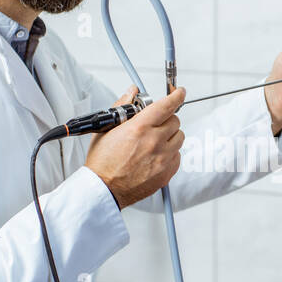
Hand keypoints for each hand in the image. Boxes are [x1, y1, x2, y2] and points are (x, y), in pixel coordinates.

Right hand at [85, 85, 185, 208]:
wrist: (104, 189)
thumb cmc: (102, 162)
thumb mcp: (107, 128)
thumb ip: (122, 106)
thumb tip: (132, 91)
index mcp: (139, 128)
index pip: (166, 105)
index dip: (176, 96)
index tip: (179, 92)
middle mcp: (154, 142)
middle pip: (175, 121)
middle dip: (166, 119)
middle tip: (155, 124)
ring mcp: (163, 159)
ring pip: (179, 138)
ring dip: (170, 136)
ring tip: (154, 142)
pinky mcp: (167, 173)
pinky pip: (177, 156)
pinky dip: (170, 153)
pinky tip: (155, 156)